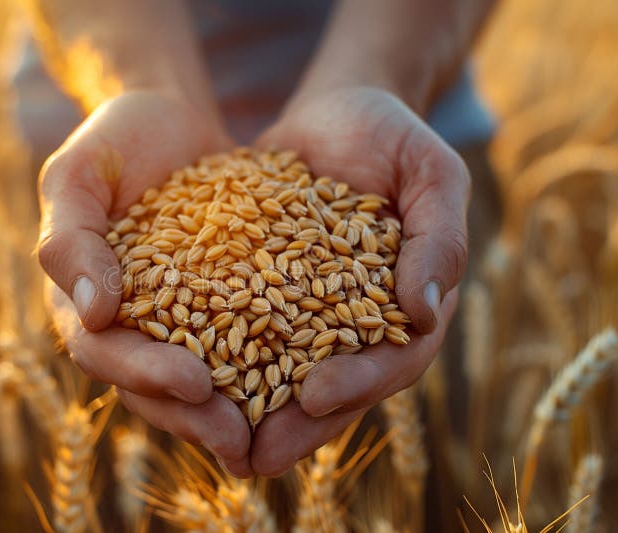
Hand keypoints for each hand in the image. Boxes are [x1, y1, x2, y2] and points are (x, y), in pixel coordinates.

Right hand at [38, 92, 252, 476]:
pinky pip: (244, 343)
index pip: (105, 353)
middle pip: (155, 384)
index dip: (146, 373)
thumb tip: (95, 315)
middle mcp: (129, 324)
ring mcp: (179, 319)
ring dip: (234, 412)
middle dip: (195, 415)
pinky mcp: (224, 304)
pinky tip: (307, 386)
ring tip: (276, 437)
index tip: (196, 384)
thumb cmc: (115, 141)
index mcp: (84, 303)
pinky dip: (269, 368)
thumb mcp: (78, 175)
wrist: (171, 118)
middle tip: (241, 440)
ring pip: (200, 380)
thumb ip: (70, 240)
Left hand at [249, 87, 469, 475]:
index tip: (314, 396)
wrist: (338, 112)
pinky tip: (178, 377)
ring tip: (212, 440)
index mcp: (406, 309)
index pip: (392, 361)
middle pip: (333, 386)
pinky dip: (214, 357)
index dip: (357, 382)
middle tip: (255, 455)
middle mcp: (356, 324)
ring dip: (250, 410)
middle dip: (296, 424)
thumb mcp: (433, 174)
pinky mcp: (262, 291)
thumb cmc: (395, 139)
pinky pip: (239, 329)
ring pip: (282, 373)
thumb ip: (439, 237)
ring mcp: (307, 312)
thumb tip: (423, 310)